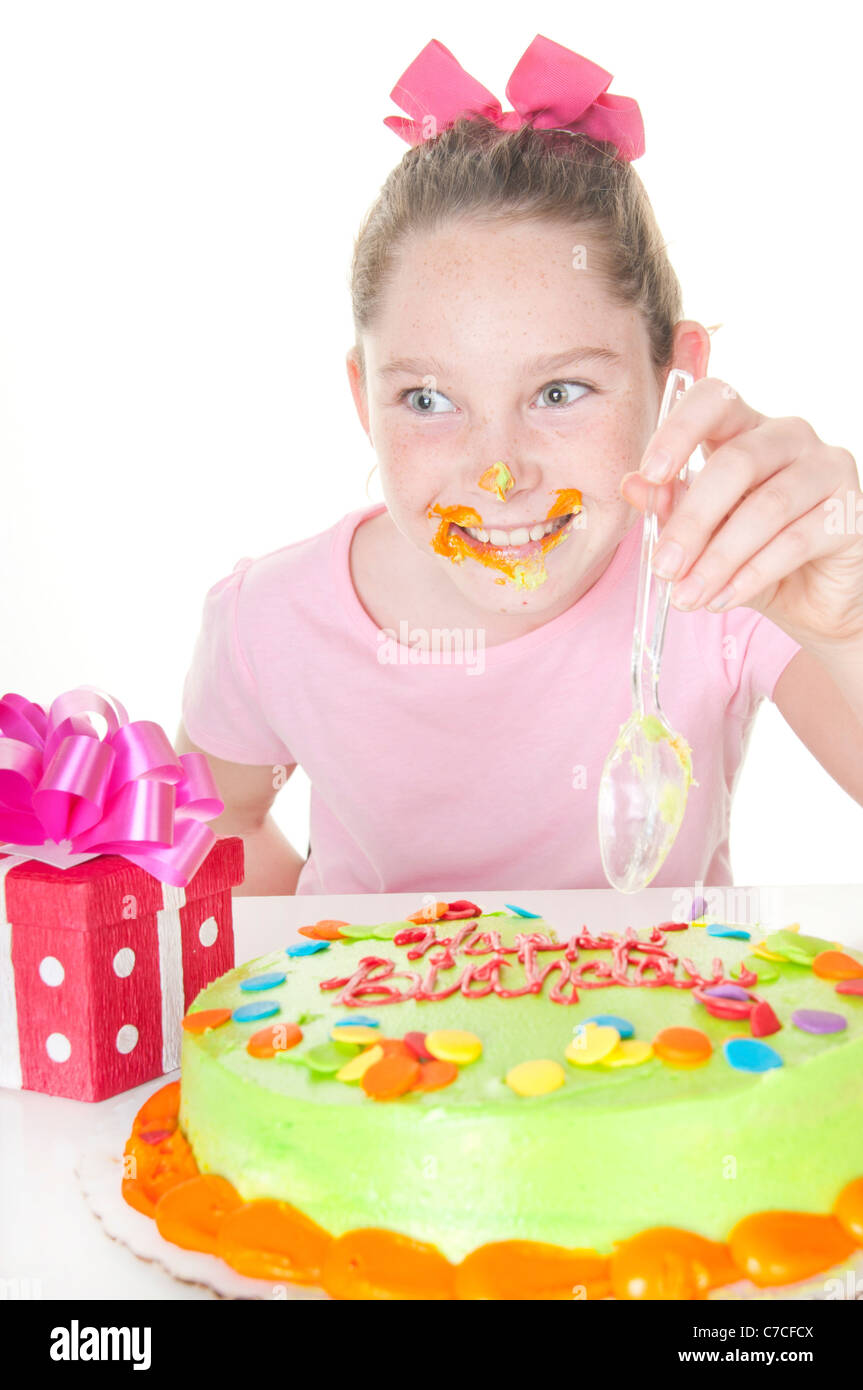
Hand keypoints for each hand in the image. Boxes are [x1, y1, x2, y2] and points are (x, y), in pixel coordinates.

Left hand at [620, 377, 862, 648]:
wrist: (815, 599)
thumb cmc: (753, 554)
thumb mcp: (703, 533)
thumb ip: (671, 505)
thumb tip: (633, 485)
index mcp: (745, 427)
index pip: (713, 400)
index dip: (679, 430)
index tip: (649, 474)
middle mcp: (790, 436)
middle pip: (736, 463)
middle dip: (692, 521)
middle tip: (663, 567)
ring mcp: (827, 468)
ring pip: (766, 507)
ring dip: (718, 558)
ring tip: (687, 597)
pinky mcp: (851, 512)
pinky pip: (795, 542)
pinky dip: (751, 575)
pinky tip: (722, 599)